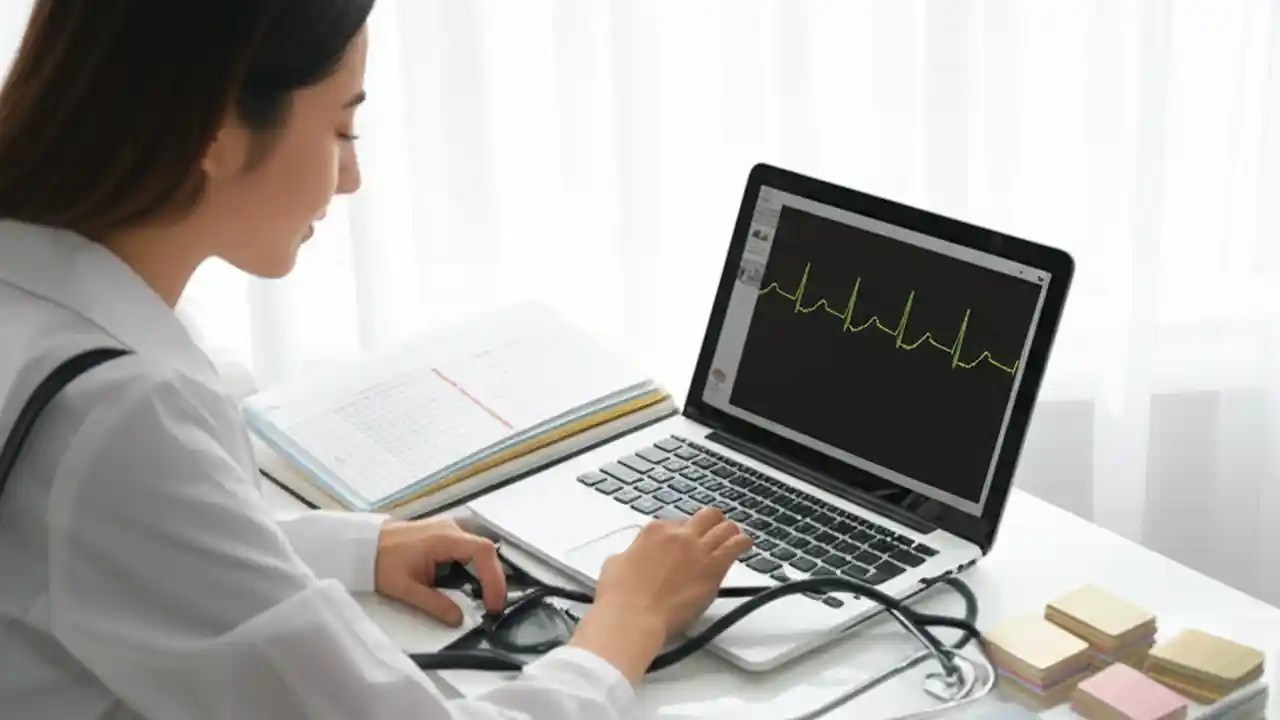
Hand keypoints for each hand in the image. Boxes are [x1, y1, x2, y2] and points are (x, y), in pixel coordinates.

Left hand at [374, 517, 506, 625]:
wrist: (362, 546)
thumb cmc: (382, 564)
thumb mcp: (406, 590)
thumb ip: (435, 605)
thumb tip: (459, 620)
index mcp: (444, 539)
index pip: (483, 553)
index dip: (494, 579)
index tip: (493, 604)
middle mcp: (452, 529)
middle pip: (486, 550)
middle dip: (494, 578)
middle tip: (493, 605)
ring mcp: (448, 528)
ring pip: (479, 548)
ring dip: (486, 572)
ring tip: (486, 597)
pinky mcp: (444, 533)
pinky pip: (468, 548)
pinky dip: (475, 566)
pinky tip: (471, 584)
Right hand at [570, 508, 751, 682]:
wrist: (632, 617)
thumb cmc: (620, 596)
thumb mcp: (615, 563)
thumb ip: (633, 554)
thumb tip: (636, 556)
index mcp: (654, 531)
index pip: (676, 522)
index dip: (681, 533)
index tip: (683, 544)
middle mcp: (679, 535)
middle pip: (704, 516)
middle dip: (710, 523)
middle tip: (712, 533)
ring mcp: (698, 550)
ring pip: (724, 527)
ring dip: (729, 531)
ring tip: (733, 538)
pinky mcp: (714, 568)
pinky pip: (736, 546)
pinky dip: (742, 543)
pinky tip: (745, 545)